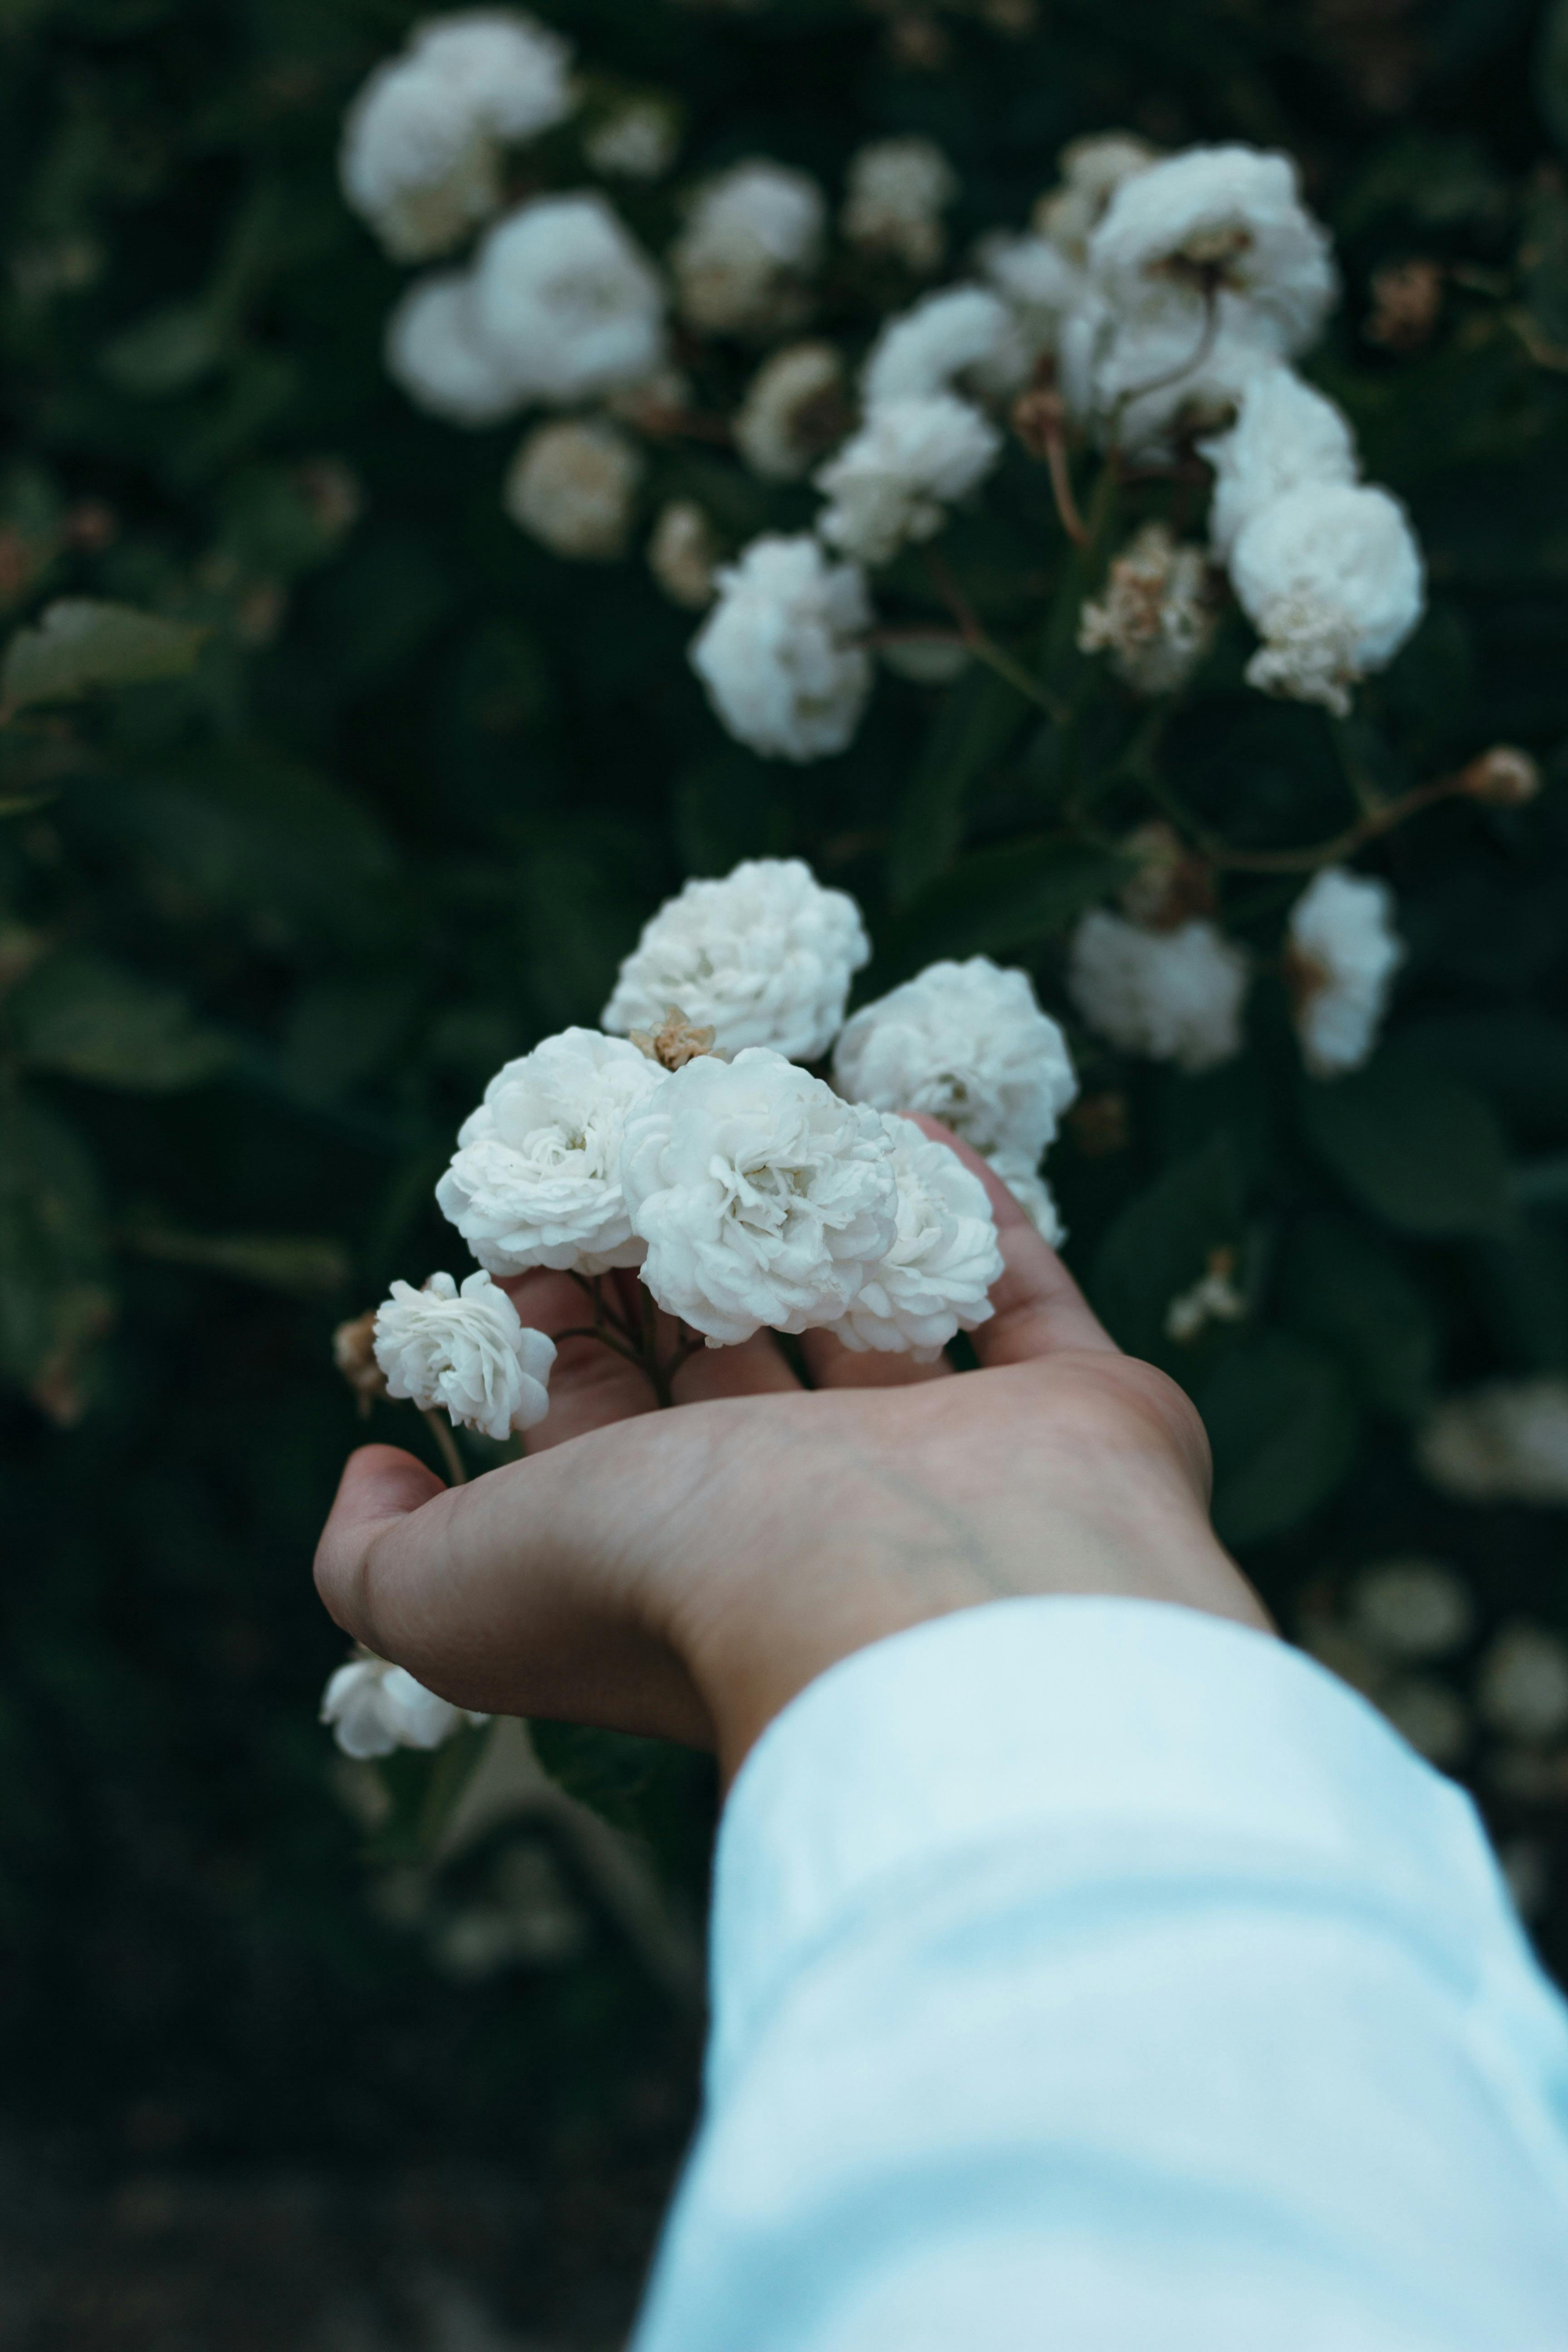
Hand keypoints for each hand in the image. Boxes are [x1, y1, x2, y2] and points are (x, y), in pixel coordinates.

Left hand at [314, 1124, 1270, 1787]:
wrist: (922, 1610)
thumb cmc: (685, 1586)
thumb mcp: (456, 1594)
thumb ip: (373, 1558)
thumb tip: (370, 1477)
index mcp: (684, 1554)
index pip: (602, 1428)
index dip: (557, 1331)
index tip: (529, 1228)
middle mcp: (819, 1517)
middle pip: (736, 1368)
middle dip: (683, 1263)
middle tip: (640, 1148)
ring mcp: (957, 1466)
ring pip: (881, 1325)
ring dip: (824, 1230)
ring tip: (770, 1122)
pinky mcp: (1081, 1417)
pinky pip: (1024, 1294)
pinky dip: (973, 1214)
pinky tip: (911, 1131)